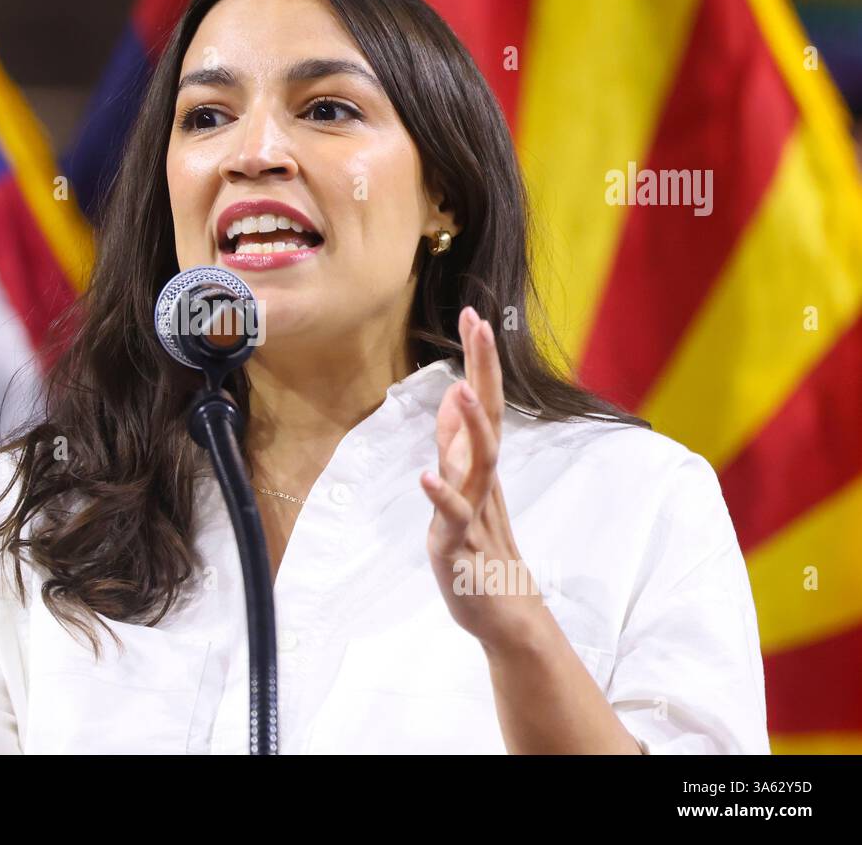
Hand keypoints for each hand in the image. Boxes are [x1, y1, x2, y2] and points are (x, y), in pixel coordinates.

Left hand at [420, 306, 545, 649]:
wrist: (503, 613)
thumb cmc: (482, 548)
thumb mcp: (465, 486)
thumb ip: (459, 444)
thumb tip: (455, 399)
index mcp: (480, 465)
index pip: (483, 402)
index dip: (479, 361)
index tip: (474, 315)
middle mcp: (481, 480)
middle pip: (487, 417)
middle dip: (483, 370)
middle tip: (480, 324)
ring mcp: (473, 511)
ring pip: (477, 464)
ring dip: (472, 427)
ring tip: (462, 391)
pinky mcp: (459, 545)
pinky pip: (451, 518)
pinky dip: (440, 496)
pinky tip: (426, 475)